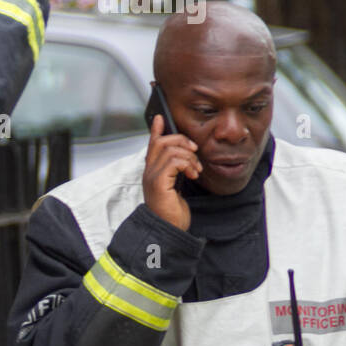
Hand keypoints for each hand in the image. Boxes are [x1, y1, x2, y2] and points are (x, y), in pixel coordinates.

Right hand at [142, 114, 200, 230]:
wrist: (168, 228)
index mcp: (153, 171)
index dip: (156, 129)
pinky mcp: (158, 182)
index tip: (160, 117)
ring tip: (196, 169)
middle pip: (162, 142)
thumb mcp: (176, 186)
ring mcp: (152, 176)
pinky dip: (187, 164)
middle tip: (195, 152)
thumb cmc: (173, 210)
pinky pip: (174, 161)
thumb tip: (185, 159)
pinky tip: (192, 175)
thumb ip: (177, 172)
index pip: (152, 144)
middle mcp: (149, 171)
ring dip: (189, 156)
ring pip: (170, 149)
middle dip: (182, 141)